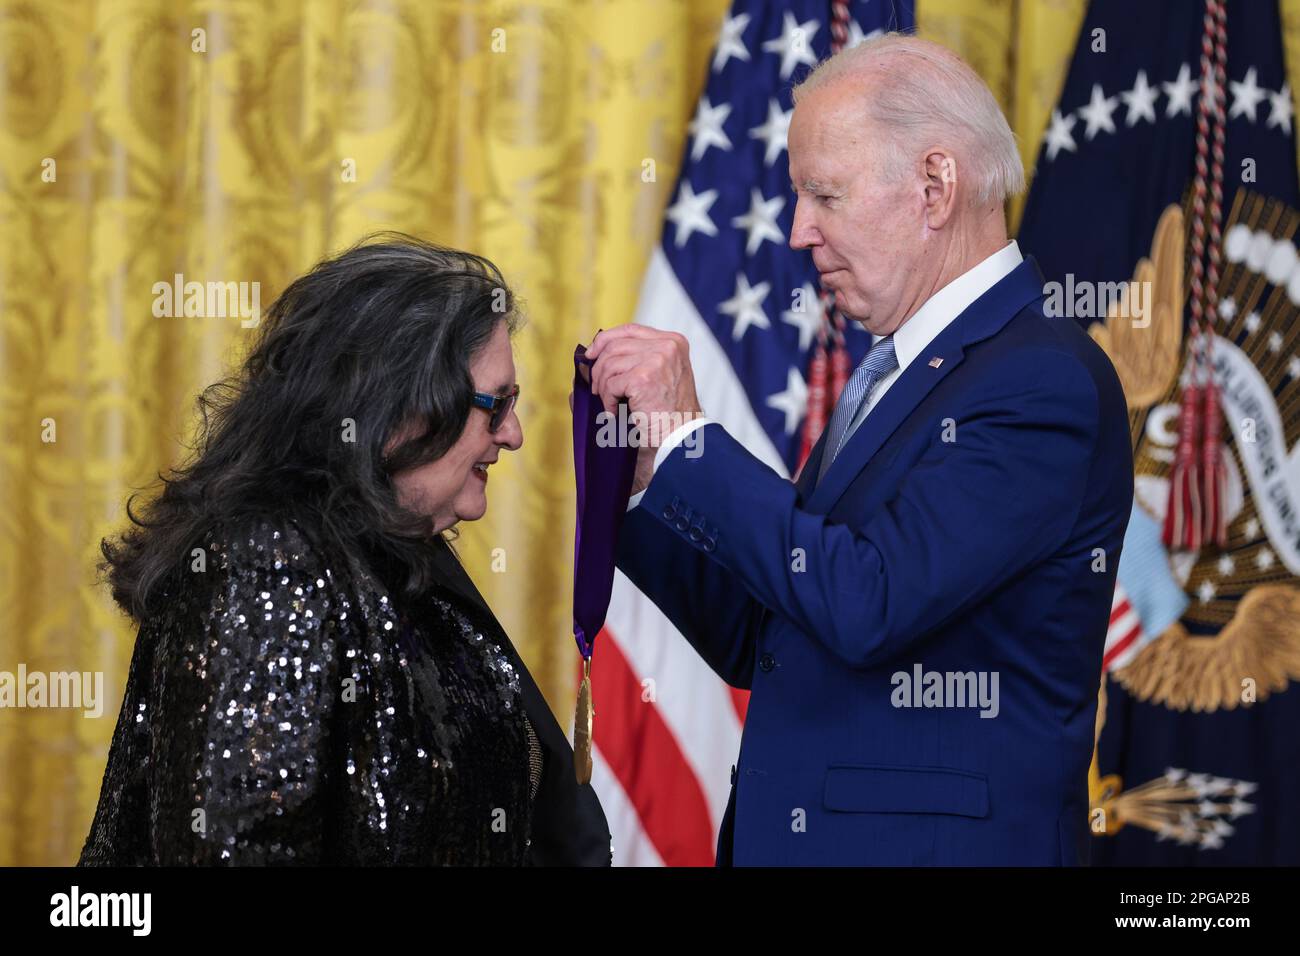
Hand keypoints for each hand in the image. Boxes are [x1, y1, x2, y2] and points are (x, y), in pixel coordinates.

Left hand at [585, 326, 703, 450]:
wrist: (681, 436)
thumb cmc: (669, 412)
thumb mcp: (659, 375)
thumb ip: (635, 358)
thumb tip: (591, 353)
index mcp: (673, 342)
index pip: (630, 329)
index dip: (605, 339)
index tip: (591, 353)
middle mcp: (667, 346)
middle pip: (615, 345)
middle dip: (599, 368)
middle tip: (597, 388)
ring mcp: (656, 360)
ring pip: (609, 364)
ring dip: (603, 387)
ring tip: (611, 404)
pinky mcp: (643, 378)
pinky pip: (611, 384)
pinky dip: (608, 400)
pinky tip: (615, 411)